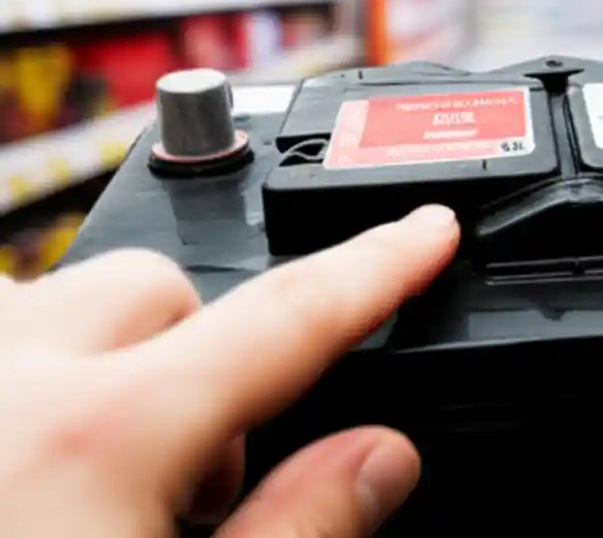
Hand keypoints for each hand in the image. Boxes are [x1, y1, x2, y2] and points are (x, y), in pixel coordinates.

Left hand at [0, 205, 458, 537]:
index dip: (375, 270)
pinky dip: (26, 385)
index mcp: (97, 438)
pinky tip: (14, 477)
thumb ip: (299, 533)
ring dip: (100, 367)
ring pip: (52, 306)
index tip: (426, 230)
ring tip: (82, 486)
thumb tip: (382, 456)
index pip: (285, 318)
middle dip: (203, 357)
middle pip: (157, 288)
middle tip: (190, 483)